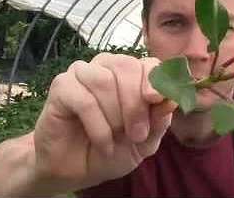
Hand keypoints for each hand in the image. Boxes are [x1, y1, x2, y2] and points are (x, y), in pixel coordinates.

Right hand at [32, 53, 175, 187]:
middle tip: (137, 134)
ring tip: (116, 138)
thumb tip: (172, 100)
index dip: (154, 80)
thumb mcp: (145, 141)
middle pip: (126, 66)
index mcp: (130, 74)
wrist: (77, 171)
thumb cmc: (114, 150)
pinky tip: (103, 144)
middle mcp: (106, 67)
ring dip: (115, 115)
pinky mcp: (61, 88)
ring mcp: (81, 74)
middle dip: (135, 104)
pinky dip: (98, 126)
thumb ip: (159, 120)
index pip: (148, 63)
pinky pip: (84, 100)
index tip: (155, 100)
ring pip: (103, 81)